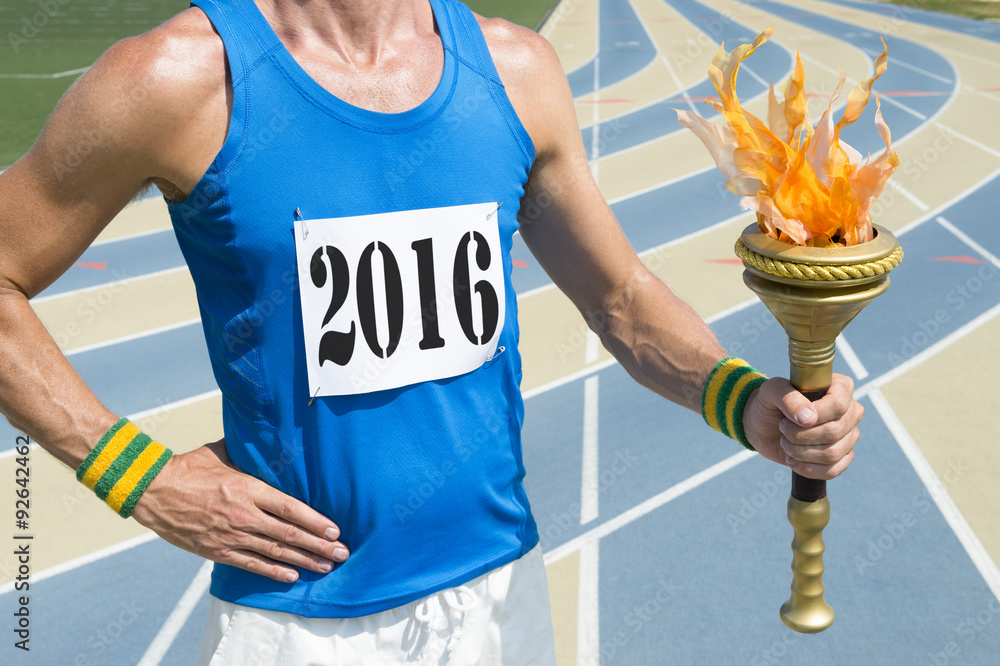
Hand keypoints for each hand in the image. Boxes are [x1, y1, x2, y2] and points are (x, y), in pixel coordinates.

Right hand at [129, 439, 347, 582]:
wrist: (152, 490)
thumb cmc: (190, 467)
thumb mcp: (224, 452)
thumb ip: (250, 451)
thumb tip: (271, 435)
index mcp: (248, 488)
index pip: (291, 508)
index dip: (316, 521)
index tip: (335, 530)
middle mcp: (243, 514)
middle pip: (289, 534)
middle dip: (319, 545)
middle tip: (342, 553)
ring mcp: (230, 534)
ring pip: (275, 552)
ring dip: (304, 560)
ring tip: (326, 566)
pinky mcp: (217, 550)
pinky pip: (251, 564)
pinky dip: (274, 572)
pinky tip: (293, 576)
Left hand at [742, 374, 862, 479]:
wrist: (762, 426)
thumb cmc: (770, 403)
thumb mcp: (771, 391)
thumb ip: (788, 398)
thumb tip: (808, 418)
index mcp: (839, 387)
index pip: (839, 404)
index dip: (815, 415)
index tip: (788, 419)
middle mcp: (850, 411)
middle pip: (834, 432)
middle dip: (800, 436)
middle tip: (782, 429)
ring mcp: (849, 435)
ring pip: (833, 453)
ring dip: (800, 452)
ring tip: (785, 443)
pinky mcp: (842, 456)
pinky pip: (833, 470)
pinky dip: (807, 469)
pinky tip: (792, 460)